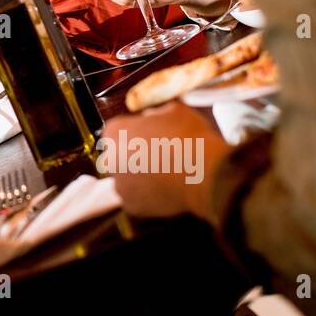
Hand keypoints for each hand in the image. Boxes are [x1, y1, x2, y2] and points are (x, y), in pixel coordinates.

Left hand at [98, 103, 231, 220]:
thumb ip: (154, 113)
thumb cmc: (190, 138)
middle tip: (157, 155)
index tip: (149, 137)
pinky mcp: (131, 205)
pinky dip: (147, 194)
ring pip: (126, 178)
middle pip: (118, 156)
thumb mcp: (172, 110)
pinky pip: (136, 198)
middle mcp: (111, 158)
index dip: (135, 134)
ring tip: (165, 172)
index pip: (117, 131)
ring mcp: (120, 184)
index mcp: (115, 131)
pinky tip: (165, 187)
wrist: (205, 173)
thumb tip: (150, 118)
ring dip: (140, 176)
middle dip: (133, 156)